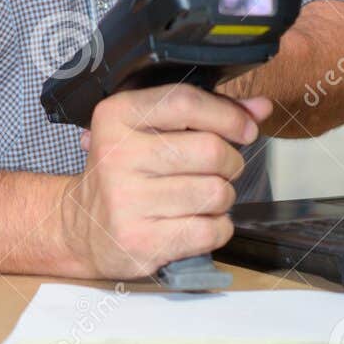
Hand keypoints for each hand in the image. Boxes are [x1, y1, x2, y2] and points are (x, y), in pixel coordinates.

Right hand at [60, 84, 270, 278]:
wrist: (83, 227)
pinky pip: (210, 231)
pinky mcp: (139, 241)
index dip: (228, 115)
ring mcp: (126, 201)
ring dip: (223, 198)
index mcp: (117, 116)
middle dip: (231, 162)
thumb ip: (208, 113)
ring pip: (216, 193)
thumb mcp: (153, 130)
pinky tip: (197, 222)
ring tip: (203, 198)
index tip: (246, 129)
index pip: (186, 102)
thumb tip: (260, 108)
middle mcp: (117, 155)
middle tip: (221, 170)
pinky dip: (217, 228)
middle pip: (211, 151)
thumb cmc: (127, 172)